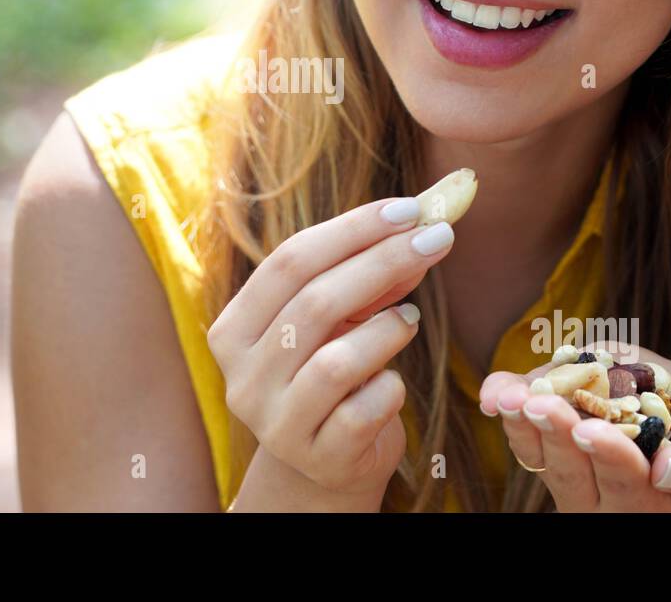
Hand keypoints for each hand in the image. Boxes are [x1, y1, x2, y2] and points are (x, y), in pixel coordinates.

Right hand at [207, 196, 455, 496]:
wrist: (327, 461)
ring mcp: (276, 423)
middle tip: (436, 238)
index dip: (351, 230)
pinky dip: (389, 387)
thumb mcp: (338, 321)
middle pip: (314, 302)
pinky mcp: (318, 457)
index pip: (288, 262)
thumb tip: (420, 225)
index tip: (407, 209)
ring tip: (410, 320)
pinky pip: (364, 410)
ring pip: (336, 361)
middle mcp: (243, 377)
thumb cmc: (331, 371)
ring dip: (386, 330)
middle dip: (383, 262)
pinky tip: (392, 381)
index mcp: (234, 330)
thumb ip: (367, 277)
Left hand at [479, 341, 670, 510]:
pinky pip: (524, 447)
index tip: (590, 431)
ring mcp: (574, 480)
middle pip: (575, 474)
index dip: (609, 457)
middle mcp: (608, 499)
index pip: (627, 480)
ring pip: (543, 462)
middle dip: (557, 435)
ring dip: (524, 427)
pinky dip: (508, 419)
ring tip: (511, 397)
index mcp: (655, 496)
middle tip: (541, 404)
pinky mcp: (549, 456)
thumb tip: (668, 468)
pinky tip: (494, 395)